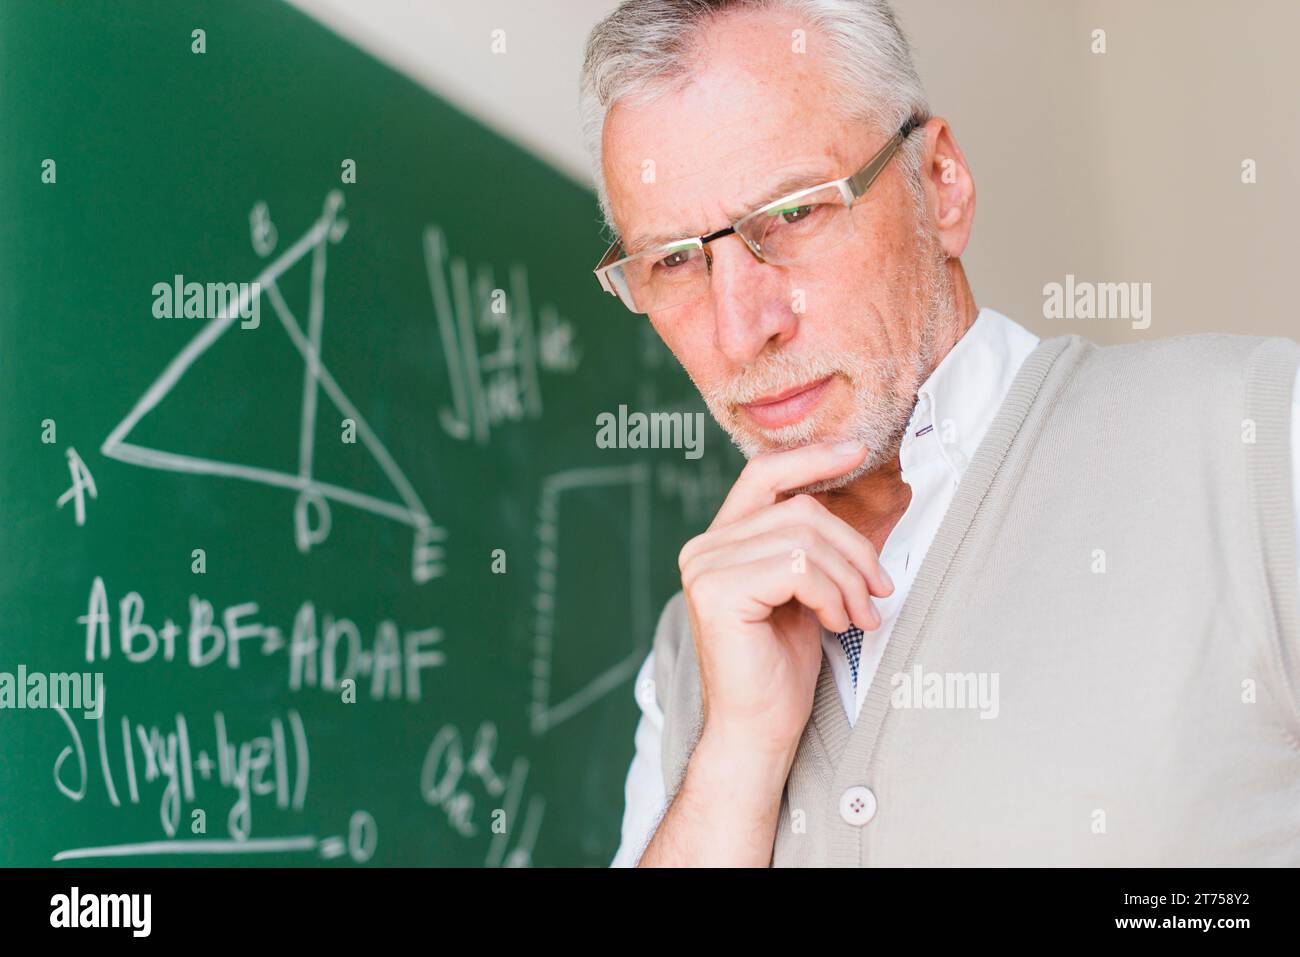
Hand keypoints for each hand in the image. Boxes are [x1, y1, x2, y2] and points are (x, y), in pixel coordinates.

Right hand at [677, 440, 894, 759]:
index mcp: (721, 542)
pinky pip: (799, 567)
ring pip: (806, 539)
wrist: (759, 730)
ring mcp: (705, 567)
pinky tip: (835, 624)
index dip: (811, 458)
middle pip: (801, 510)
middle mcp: (704, 548)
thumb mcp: (803, 592)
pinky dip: (832, 595)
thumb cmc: (782, 668)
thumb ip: (811, 545)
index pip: (764, 475)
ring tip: (862, 616)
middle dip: (855, 550)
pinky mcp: (718, 591)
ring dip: (849, 578)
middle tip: (879, 593)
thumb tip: (854, 496)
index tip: (857, 451)